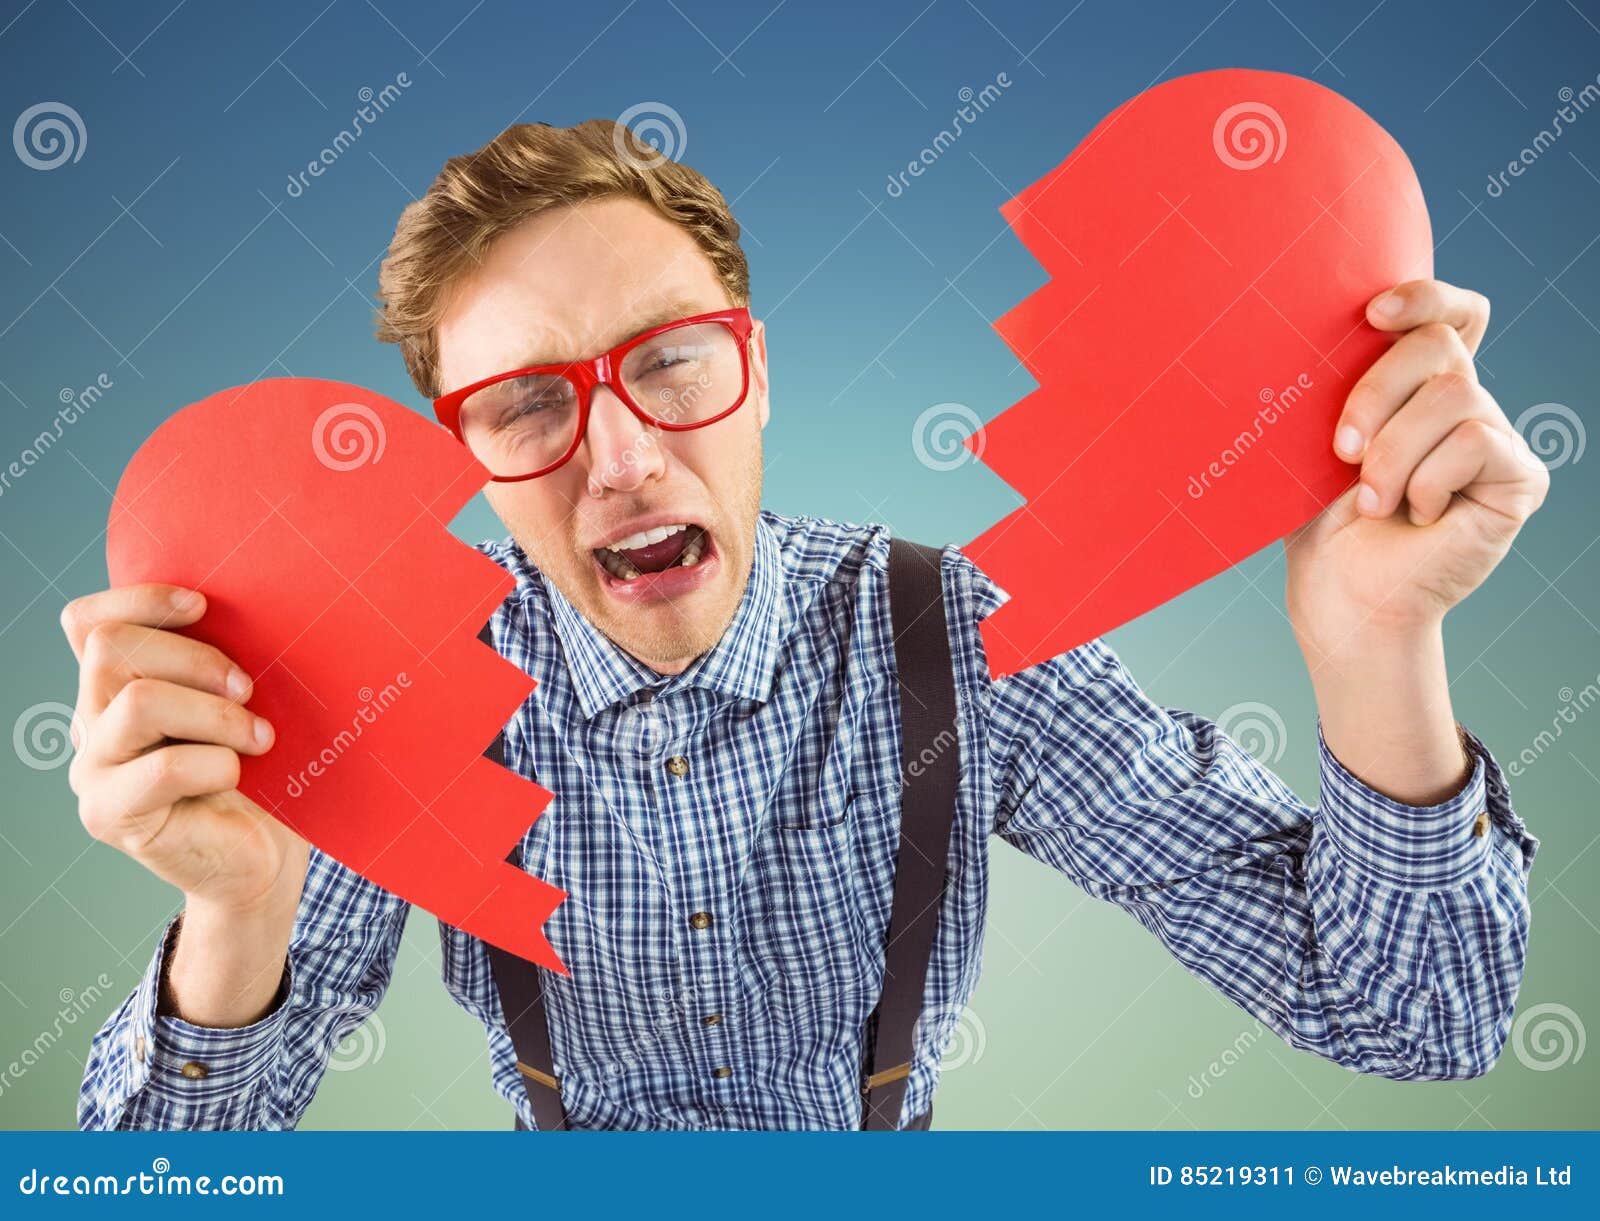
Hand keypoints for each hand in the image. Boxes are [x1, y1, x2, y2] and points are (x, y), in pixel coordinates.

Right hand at [60, 585, 307, 918]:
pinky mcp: (110, 813)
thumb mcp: (239, 703)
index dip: (139, 599)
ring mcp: (92, 768)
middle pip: (112, 648)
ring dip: (216, 712)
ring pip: (139, 701)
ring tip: (259, 737)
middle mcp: (89, 721)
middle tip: (250, 688)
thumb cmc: (261, 771)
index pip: (86, 622)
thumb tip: (252, 609)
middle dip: (196, 657)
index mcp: (114, 685)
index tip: (204, 605)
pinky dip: (220, 762)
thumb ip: (218, 664)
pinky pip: (167, 766)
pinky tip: (243, 774)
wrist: (261, 856)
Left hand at [1285, 279, 1548, 662]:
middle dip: (1376, 392)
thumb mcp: (1306, 448)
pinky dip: (1431, 479)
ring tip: (1373, 500)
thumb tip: (1270, 342)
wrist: (1341, 599)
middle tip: (1341, 450)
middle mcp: (1462, 405)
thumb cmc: (1319, 526)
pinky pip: (1478, 442)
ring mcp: (1497, 439)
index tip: (1372, 314)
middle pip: (1439, 346)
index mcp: (1414, 389)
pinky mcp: (1519, 478)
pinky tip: (1417, 515)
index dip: (1425, 297)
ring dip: (1396, 451)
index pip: (1448, 316)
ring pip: (1455, 396)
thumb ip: (1318, 393)